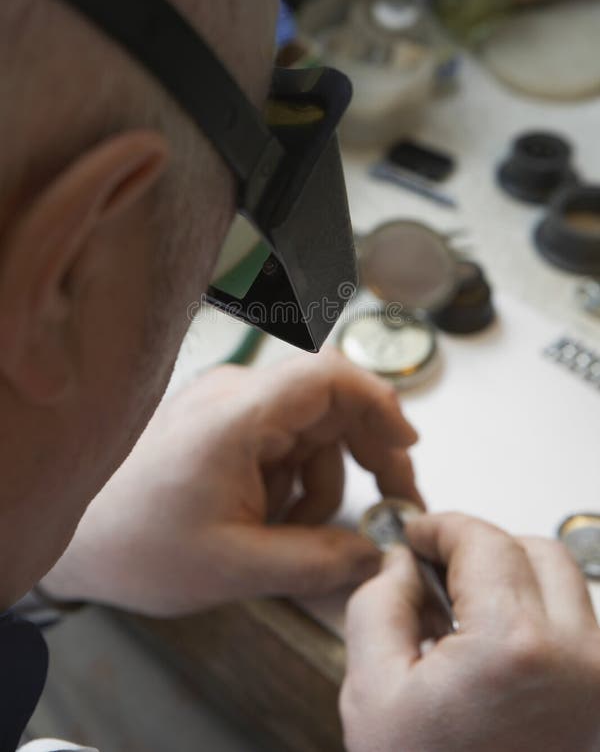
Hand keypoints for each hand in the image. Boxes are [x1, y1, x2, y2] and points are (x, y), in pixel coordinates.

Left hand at [41, 348, 419, 615]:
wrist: (76, 537)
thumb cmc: (135, 543)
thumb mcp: (235, 567)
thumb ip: (315, 562)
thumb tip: (374, 555)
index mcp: (238, 416)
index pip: (327, 375)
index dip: (379, 400)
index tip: (406, 444)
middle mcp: (236, 397)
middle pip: (332, 402)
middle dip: (368, 452)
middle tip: (391, 501)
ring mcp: (230, 408)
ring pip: (313, 430)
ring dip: (324, 482)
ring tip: (296, 534)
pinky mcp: (225, 425)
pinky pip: (286, 443)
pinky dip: (296, 481)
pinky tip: (273, 521)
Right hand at [342, 513, 599, 751]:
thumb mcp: (374, 695)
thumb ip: (378, 603)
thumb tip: (402, 561)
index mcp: (517, 648)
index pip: (484, 540)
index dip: (442, 526)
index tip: (418, 532)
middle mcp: (583, 661)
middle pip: (534, 551)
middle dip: (481, 549)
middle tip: (436, 568)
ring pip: (566, 586)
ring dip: (516, 581)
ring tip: (467, 617)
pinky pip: (582, 630)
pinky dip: (541, 619)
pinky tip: (499, 649)